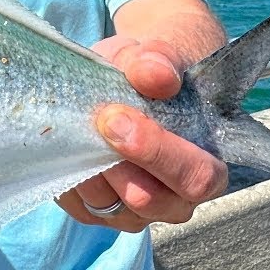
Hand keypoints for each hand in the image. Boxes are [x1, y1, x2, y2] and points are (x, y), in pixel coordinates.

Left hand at [57, 36, 228, 231]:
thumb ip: (158, 63)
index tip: (119, 115)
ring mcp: (132, 213)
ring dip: (87, 165)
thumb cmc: (147, 73)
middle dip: (117, 161)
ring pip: (106, 205)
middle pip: (148, 200)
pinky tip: (65, 141)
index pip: (196, 176)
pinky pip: (75, 204)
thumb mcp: (153, 56)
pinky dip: (65, 172)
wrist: (123, 79)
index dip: (158, 151)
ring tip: (78, 126)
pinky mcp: (94, 212)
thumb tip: (157, 75)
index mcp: (205, 167)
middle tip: (97, 121)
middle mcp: (173, 200)